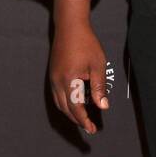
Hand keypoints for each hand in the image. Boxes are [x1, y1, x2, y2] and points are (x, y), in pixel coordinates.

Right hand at [49, 17, 109, 135]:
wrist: (69, 27)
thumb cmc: (86, 43)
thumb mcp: (97, 65)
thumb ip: (99, 87)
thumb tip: (103, 107)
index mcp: (69, 80)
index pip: (76, 108)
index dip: (84, 120)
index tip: (92, 129)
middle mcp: (57, 82)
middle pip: (65, 108)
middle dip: (77, 120)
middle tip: (89, 128)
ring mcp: (53, 78)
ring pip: (59, 103)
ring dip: (70, 113)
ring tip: (83, 119)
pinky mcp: (53, 74)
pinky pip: (57, 95)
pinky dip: (66, 104)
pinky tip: (75, 104)